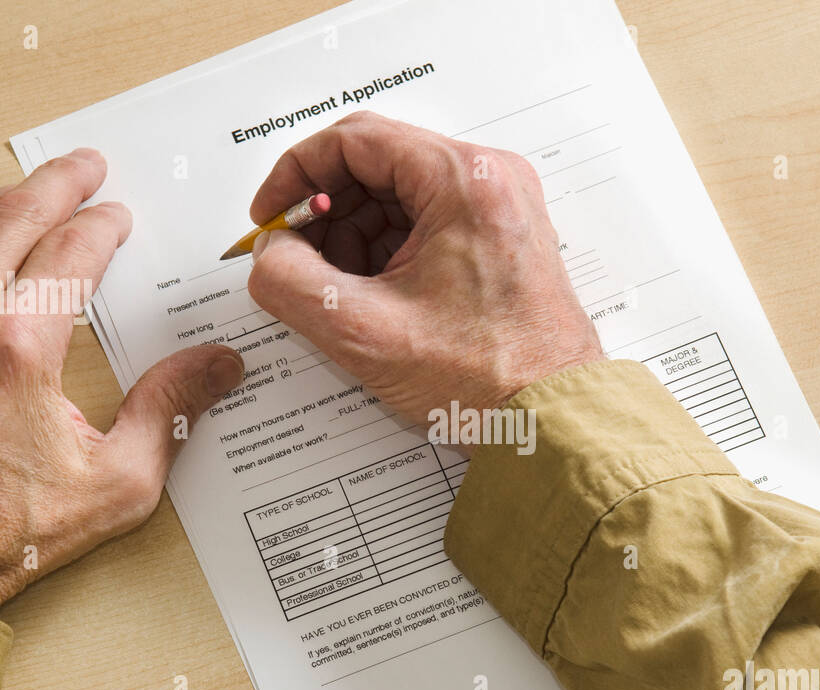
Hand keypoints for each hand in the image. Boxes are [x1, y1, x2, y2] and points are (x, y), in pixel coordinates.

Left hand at [0, 149, 243, 613]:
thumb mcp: (114, 485)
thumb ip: (169, 412)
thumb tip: (218, 367)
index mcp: (20, 346)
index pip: (73, 248)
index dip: (104, 222)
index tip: (118, 216)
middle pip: (10, 213)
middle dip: (57, 181)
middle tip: (83, 167)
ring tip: (8, 203)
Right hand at [246, 111, 604, 427]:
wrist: (549, 421)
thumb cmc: (487, 380)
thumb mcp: (361, 331)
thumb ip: (290, 282)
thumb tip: (270, 254)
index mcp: (465, 181)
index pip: (356, 139)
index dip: (297, 174)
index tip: (271, 214)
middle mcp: (491, 180)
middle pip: (378, 164)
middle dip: (326, 211)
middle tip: (298, 259)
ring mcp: (500, 207)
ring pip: (400, 194)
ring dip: (355, 233)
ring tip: (340, 289)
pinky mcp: (500, 237)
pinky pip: (427, 222)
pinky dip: (388, 249)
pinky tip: (374, 294)